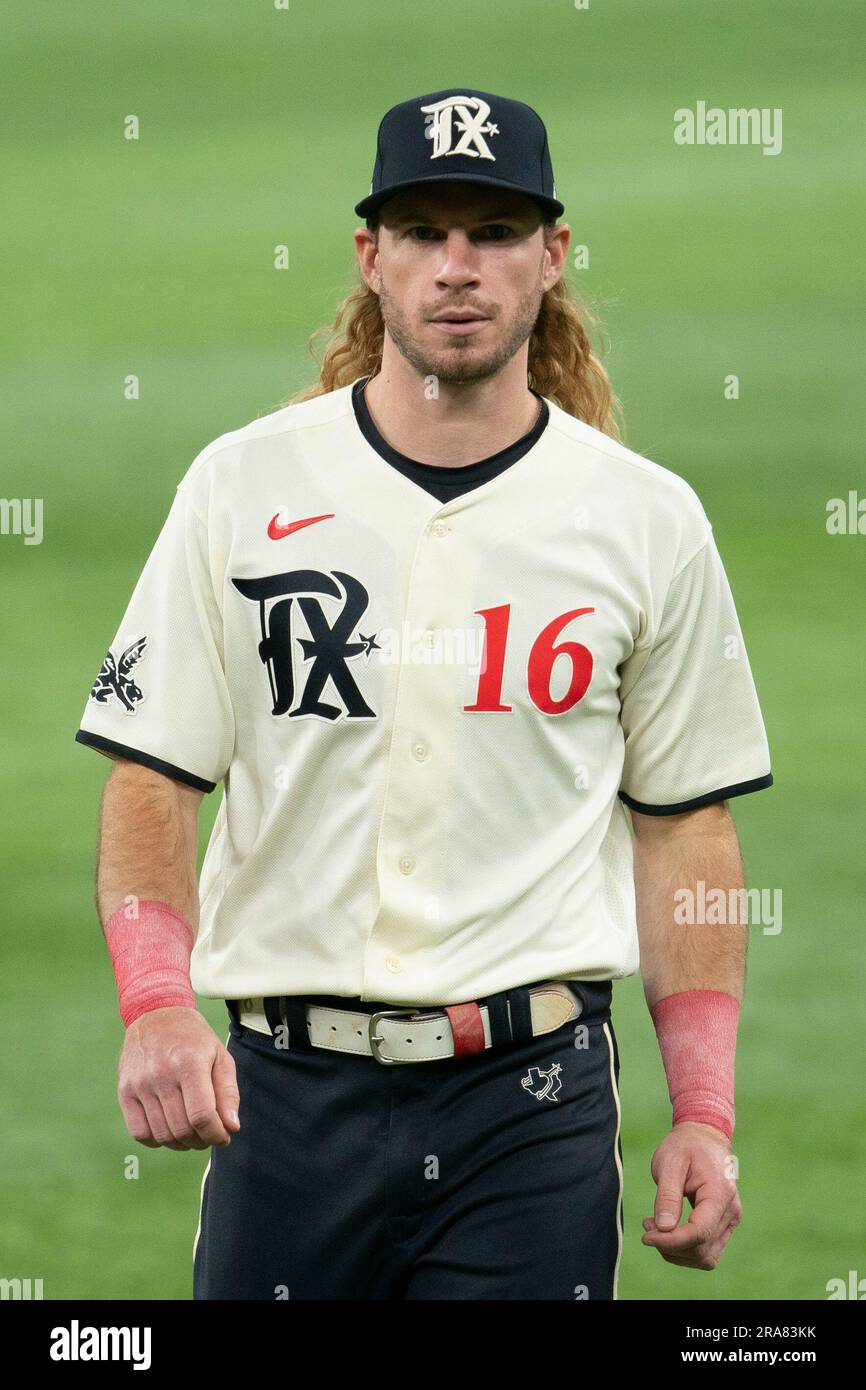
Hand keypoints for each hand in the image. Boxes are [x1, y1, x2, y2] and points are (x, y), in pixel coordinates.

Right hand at [117, 1007, 240, 1151]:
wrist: (156, 1015)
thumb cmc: (193, 1039)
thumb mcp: (220, 1056)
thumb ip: (228, 1093)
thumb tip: (231, 1127)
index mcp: (189, 1063)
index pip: (202, 1115)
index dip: (216, 1134)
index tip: (224, 1136)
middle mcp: (161, 1074)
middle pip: (182, 1129)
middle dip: (201, 1141)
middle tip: (208, 1135)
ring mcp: (139, 1084)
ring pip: (162, 1135)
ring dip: (181, 1144)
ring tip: (192, 1134)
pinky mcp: (124, 1091)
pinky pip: (139, 1132)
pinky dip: (157, 1140)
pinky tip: (169, 1130)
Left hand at [642, 1121, 741, 1269]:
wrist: (704, 1136)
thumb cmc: (686, 1146)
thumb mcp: (670, 1162)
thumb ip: (667, 1195)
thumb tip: (664, 1229)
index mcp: (719, 1194)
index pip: (699, 1233)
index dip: (671, 1241)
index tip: (646, 1236)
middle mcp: (731, 1212)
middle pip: (702, 1251)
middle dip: (671, 1246)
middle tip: (647, 1224)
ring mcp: (730, 1221)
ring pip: (705, 1258)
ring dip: (676, 1251)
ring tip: (654, 1227)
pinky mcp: (723, 1225)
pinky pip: (706, 1250)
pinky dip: (684, 1248)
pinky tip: (667, 1230)